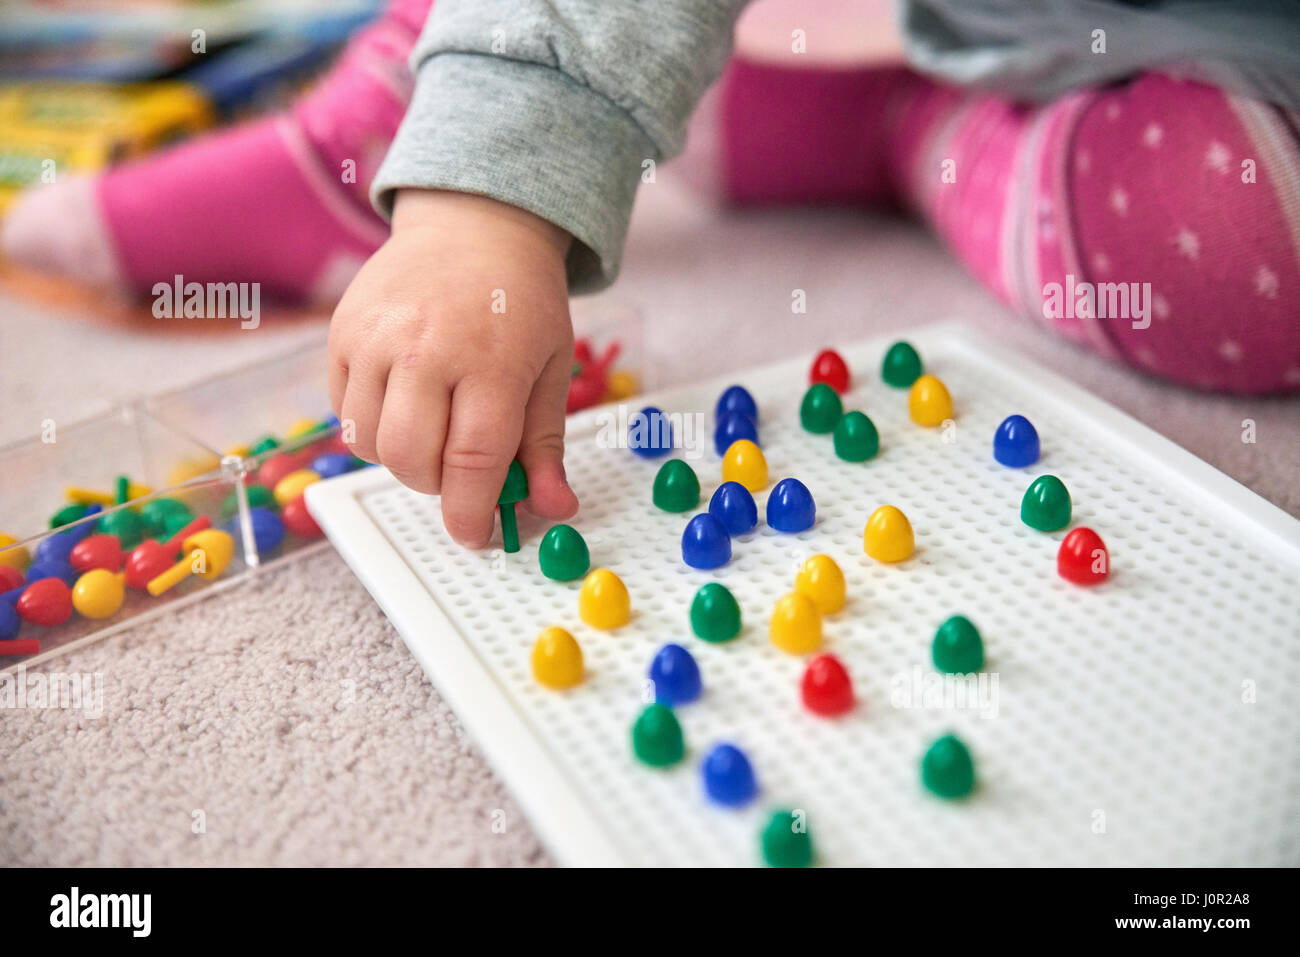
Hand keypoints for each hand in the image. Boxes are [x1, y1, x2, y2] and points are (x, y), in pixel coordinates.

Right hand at [329, 189, 579, 546]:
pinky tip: (405, 401)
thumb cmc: (520, 302)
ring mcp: (375, 339)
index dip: (471, 513)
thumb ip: (546, 446)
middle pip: (411, 461)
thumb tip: (554, 508)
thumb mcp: (552, 370)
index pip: (472, 462)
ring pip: (369, 444)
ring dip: (403, 459)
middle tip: (460, 469)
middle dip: (437, 485)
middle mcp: (425, 349)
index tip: (476, 534)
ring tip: (434, 429)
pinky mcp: (342, 334)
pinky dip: (373, 427)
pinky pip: (344, 413)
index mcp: (491, 361)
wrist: (474, 225)